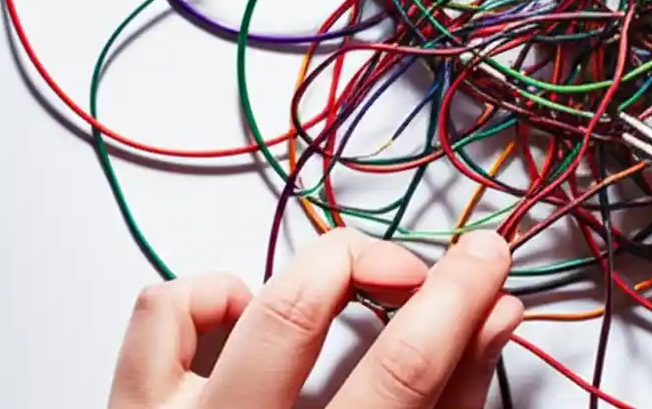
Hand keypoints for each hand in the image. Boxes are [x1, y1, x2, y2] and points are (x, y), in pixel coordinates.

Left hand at [108, 229, 521, 408]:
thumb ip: (454, 398)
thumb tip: (494, 313)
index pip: (401, 371)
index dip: (456, 299)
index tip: (486, 256)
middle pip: (299, 312)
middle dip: (377, 262)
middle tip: (418, 271)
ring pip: (229, 303)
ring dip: (304, 274)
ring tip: (342, 293)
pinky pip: (157, 316)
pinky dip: (212, 293)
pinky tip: (253, 317)